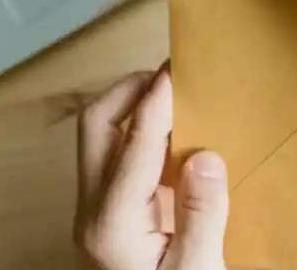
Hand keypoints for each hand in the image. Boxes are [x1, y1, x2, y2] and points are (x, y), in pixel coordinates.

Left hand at [75, 67, 229, 269]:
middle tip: (173, 74)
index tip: (177, 68)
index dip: (156, 101)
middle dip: (130, 91)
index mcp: (112, 227)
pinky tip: (177, 136)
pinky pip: (116, 159)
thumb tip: (204, 155)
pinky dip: (141, 134)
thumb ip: (202, 213)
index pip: (132, 144)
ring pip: (100, 139)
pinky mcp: (110, 219)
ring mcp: (96, 216)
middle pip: (96, 127)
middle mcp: (93, 214)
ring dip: (133, 109)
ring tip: (176, 96)